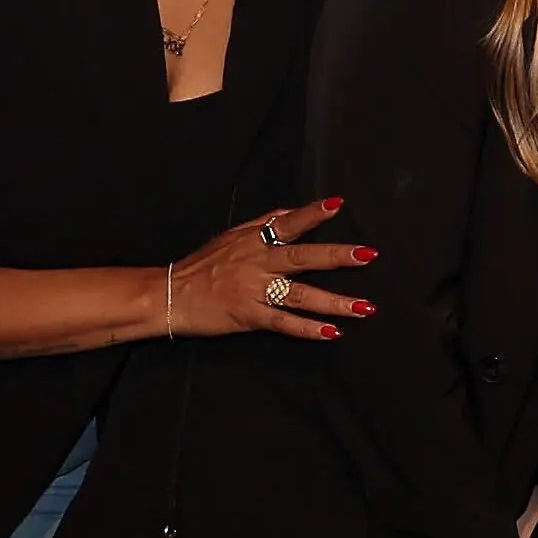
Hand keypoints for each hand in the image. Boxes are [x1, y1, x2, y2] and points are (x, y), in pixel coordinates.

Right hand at [174, 199, 368, 341]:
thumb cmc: (201, 265)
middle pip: (302, 258)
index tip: (336, 205)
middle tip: (367, 255)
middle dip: (337, 256)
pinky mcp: (250, 316)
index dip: (311, 214)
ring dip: (335, 301)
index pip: (287, 223)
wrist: (170, 294)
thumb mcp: (231, 235)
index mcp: (253, 241)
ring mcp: (255, 291)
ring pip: (301, 295)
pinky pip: (284, 323)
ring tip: (364, 307)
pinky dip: (308, 328)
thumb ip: (263, 223)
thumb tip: (291, 212)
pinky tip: (332, 331)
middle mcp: (257, 263)